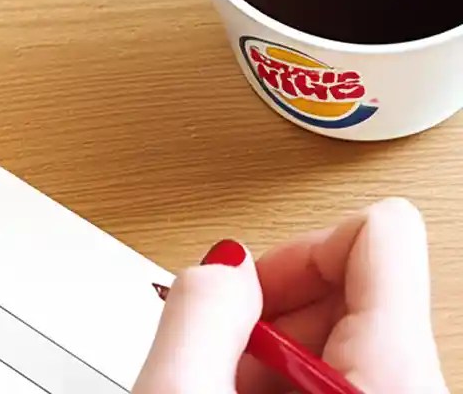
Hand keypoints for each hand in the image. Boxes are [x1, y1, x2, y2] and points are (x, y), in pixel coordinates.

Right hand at [134, 198, 447, 392]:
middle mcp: (412, 389)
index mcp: (391, 375)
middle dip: (272, 303)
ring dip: (269, 350)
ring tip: (226, 386)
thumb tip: (220, 264)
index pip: (380, 232)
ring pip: (341, 332)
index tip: (243, 283)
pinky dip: (280, 381)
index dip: (294, 244)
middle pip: (356, 281)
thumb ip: (199, 309)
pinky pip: (336, 375)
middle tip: (222, 349)